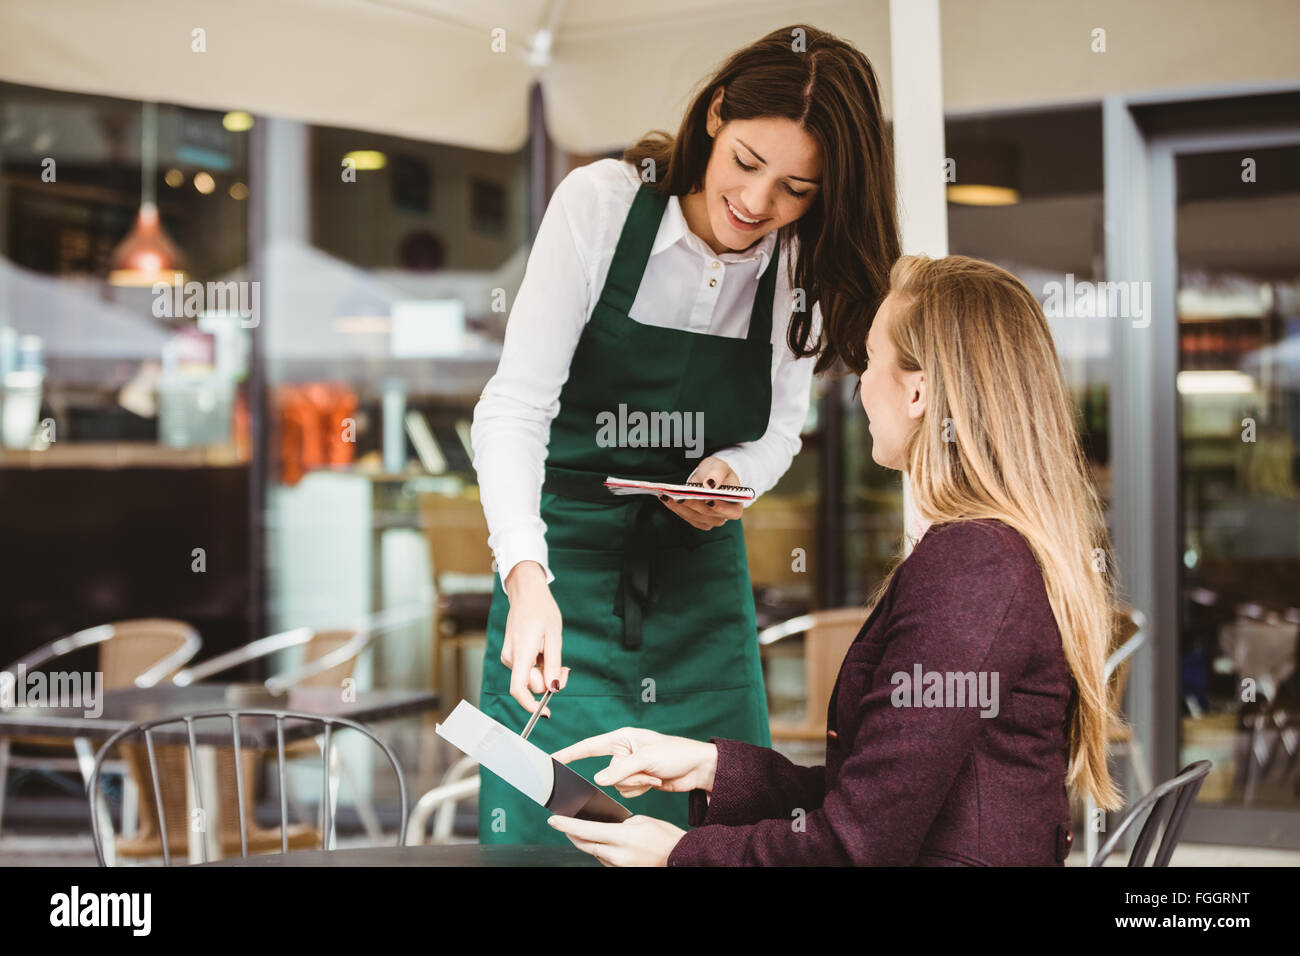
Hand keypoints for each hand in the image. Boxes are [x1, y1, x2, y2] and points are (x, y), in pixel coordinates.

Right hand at [501, 561, 569, 714]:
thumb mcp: (555, 637)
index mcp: (521, 653)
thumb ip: (553, 665)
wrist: (526, 593)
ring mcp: (508, 656)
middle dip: (548, 682)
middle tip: (565, 668)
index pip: (519, 689)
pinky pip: (526, 669)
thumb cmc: (542, 611)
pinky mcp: (510, 655)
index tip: (546, 713)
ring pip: (529, 677)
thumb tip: (554, 689)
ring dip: (544, 672)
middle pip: (530, 685)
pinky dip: (538, 666)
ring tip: (551, 651)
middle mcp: (510, 657)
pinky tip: (542, 650)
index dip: (531, 705)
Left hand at [547, 814, 685, 866]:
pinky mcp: (622, 871)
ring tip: (582, 830)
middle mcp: (617, 854)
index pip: (586, 830)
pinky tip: (603, 843)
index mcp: (621, 837)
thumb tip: (604, 827)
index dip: (566, 825)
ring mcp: (619, 865)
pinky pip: (605, 860)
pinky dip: (601, 850)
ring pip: (594, 853)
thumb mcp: (641, 822)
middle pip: (585, 844)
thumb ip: (619, 824)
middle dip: (572, 834)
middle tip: (562, 824)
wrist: (680, 857)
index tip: (553, 820)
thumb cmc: (664, 837)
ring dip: (587, 842)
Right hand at [551, 727, 717, 796]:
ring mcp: (629, 767)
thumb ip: (620, 770)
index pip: (589, 746)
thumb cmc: (675, 753)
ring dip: (637, 784)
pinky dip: (641, 789)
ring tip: (655, 774)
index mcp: (622, 738)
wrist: (697, 768)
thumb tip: (598, 780)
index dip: (570, 753)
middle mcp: (623, 751)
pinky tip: (655, 781)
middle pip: (607, 772)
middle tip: (649, 770)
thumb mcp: (646, 759)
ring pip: (617, 785)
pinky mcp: (637, 780)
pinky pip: (627, 792)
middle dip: (629, 776)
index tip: (552, 759)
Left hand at [659, 455, 744, 530]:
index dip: (722, 508)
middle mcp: (724, 516)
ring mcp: (710, 520)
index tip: (709, 501)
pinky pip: (686, 517)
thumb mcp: (720, 467)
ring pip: (695, 517)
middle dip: (693, 504)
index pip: (733, 512)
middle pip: (709, 514)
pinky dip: (675, 508)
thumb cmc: (718, 471)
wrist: (709, 476)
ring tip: (666, 495)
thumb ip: (717, 475)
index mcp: (736, 504)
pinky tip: (665, 498)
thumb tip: (709, 484)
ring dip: (680, 507)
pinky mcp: (697, 520)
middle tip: (680, 496)